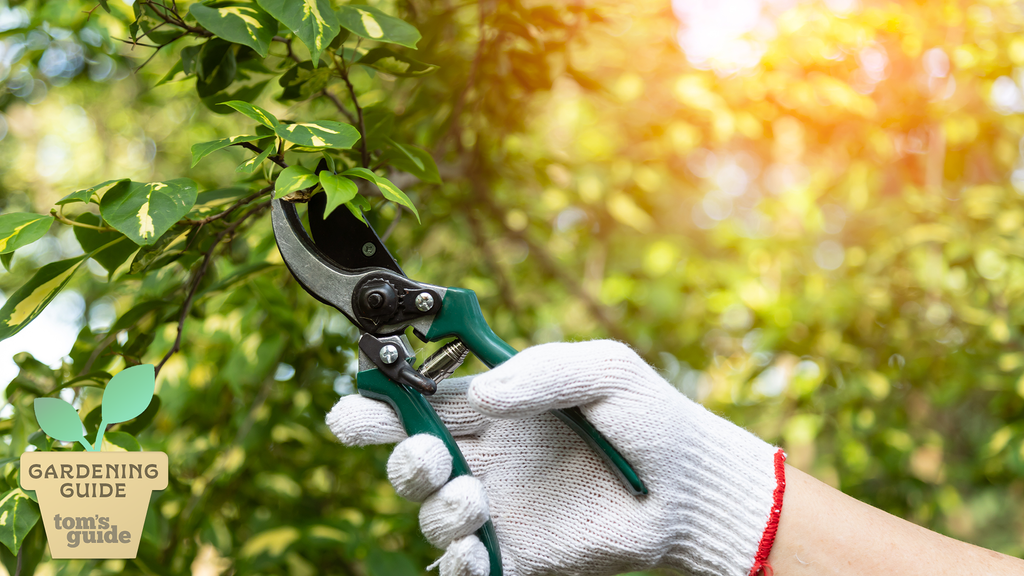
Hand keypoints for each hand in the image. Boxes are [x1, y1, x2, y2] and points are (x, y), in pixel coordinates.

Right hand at [327, 340, 782, 575]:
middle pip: (407, 458)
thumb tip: (483, 395)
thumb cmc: (649, 418)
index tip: (356, 406)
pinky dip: (459, 560)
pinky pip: (463, 565)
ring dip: (437, 506)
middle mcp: (484, 456)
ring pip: (428, 512)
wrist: (688, 489)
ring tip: (474, 496)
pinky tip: (478, 547)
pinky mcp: (516, 554)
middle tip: (428, 453)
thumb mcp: (606, 370)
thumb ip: (544, 370)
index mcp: (493, 408)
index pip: (416, 402)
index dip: (376, 403)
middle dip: (398, 456)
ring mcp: (497, 508)